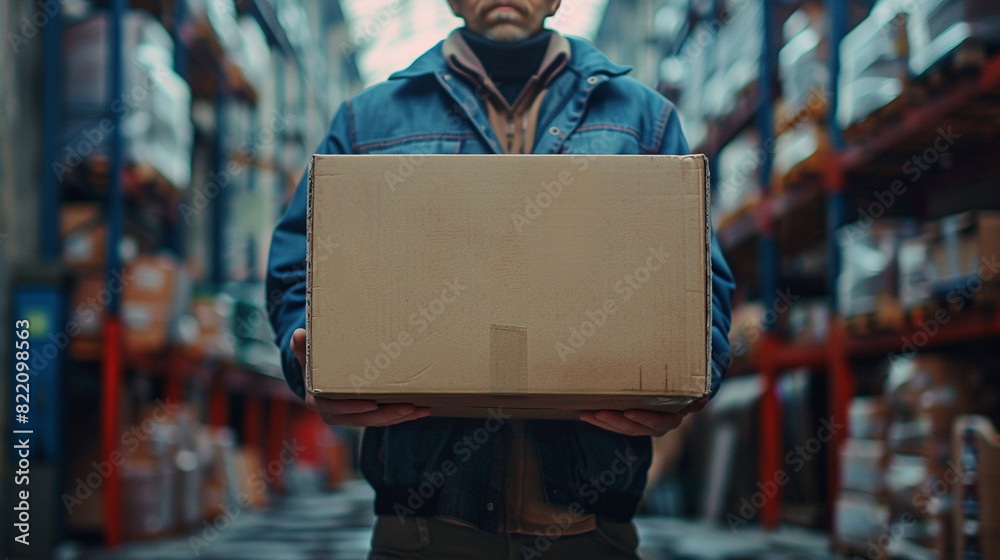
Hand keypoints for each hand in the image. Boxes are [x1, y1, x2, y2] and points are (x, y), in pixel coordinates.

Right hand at [291, 328, 430, 426]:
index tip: (372, 404)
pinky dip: (402, 417)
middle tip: (408, 406)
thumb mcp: (307, 356)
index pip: (337, 408)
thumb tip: (298, 334)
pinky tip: (421, 410)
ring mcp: (351, 418)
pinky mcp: (364, 417)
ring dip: (400, 417)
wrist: (317, 381)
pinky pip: (384, 420)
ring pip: (377, 422)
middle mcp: (335, 415)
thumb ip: (302, 348)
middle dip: (387, 414)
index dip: (354, 407)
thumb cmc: (313, 366)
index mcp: (319, 402)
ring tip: (421, 409)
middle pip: (363, 419)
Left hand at [580, 397, 707, 436]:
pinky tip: (586, 415)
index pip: (658, 421)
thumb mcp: (691, 395)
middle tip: (598, 412)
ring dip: (604, 423)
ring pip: (622, 429)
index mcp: (672, 418)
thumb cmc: (683, 390)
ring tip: (587, 414)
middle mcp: (658, 427)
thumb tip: (704, 399)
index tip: (629, 412)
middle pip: (634, 427)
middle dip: (615, 421)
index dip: (643, 418)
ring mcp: (644, 427)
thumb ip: (694, 399)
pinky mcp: (632, 425)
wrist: (679, 396)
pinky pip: (615, 426)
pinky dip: (601, 421)